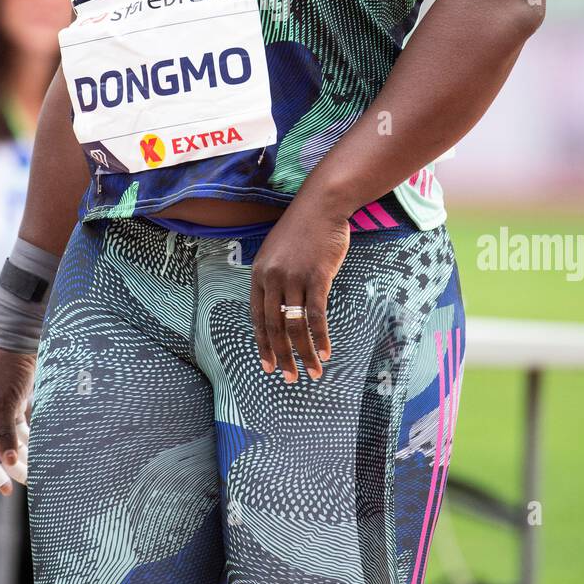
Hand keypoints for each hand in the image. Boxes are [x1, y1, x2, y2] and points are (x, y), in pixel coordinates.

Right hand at [0, 345, 36, 494]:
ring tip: (37, 469)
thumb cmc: (7, 368)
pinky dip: (26, 436)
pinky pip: (16, 425)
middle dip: (11, 463)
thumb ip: (5, 434)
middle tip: (29, 480)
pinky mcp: (10, 399)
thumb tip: (10, 463)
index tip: (8, 488)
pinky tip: (38, 448)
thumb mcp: (5, 404)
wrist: (19, 336)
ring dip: (21, 451)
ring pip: (7, 436)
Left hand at [249, 206, 350, 383]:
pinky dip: (320, 337)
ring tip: (313, 372)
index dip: (262, 344)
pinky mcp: (316, 277)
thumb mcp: (277, 252)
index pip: (257, 318)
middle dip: (282, 357)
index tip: (268, 366)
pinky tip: (326, 352)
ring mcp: (293, 278)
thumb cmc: (303, 229)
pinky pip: (316, 315)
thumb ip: (274, 278)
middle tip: (290, 378)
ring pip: (295, 325)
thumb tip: (278, 307)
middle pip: (274, 326)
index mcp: (259, 273)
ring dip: (304, 353)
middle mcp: (272, 278)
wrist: (322, 205)